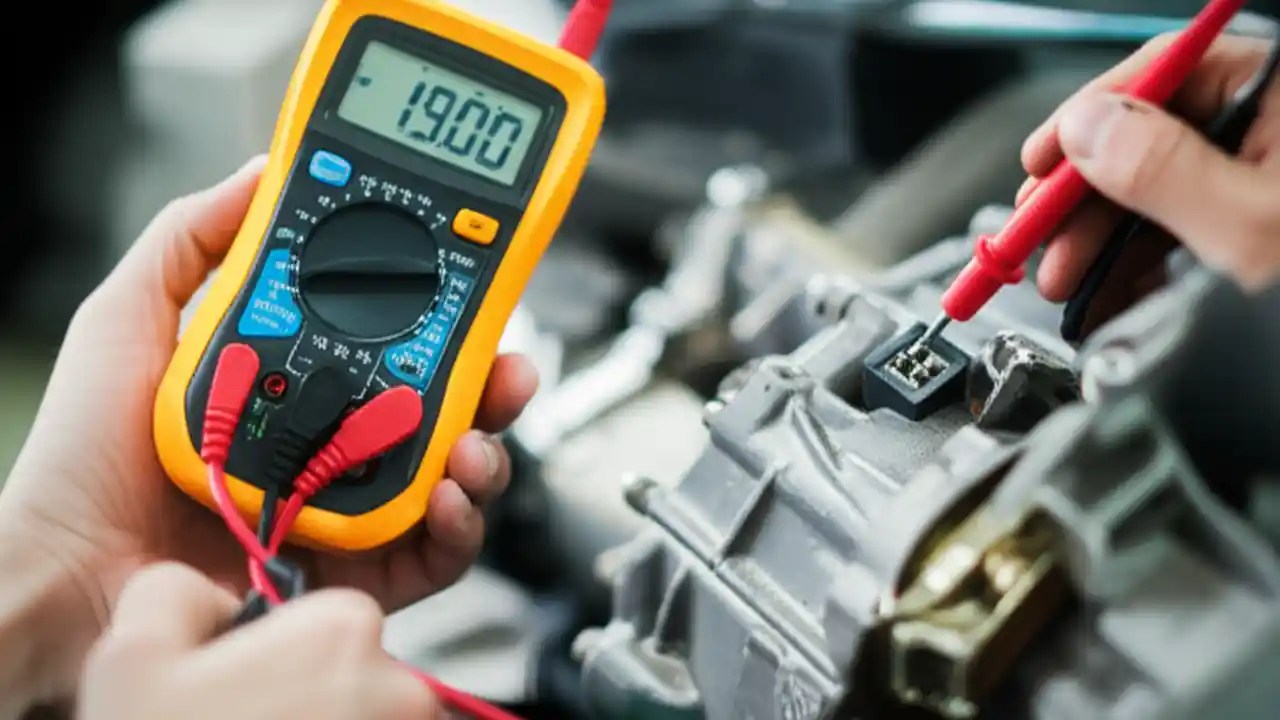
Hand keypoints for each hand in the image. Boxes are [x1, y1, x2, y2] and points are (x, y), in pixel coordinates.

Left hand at [0, 158, 537, 700]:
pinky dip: (459, 528)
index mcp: (301, 379)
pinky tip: (444, 500)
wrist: (66, 570)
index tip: (473, 292)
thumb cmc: (84, 458)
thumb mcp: (132, 317)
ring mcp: (349, 507)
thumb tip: (263, 172)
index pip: (397, 339)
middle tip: (505, 371)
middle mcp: (336, 441)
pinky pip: (435, 555)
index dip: (448, 317)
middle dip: (493, 387)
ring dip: (485, 453)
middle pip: (446, 407)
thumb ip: (194, 237)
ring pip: (455, 476)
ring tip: (471, 444)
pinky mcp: (355, 572)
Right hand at [1019, 34, 1279, 328]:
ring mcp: (1266, 181)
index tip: (1039, 164)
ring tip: (1068, 285)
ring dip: (1102, 242)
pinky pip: (1183, 232)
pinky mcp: (1259, 230)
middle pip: (1150, 138)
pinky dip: (1138, 266)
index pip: (1164, 73)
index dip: (1087, 118)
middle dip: (1085, 199)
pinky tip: (1110, 296)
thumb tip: (1088, 128)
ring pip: (1160, 193)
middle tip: (1040, 241)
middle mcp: (1274, 129)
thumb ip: (1160, 170)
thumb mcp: (1248, 229)